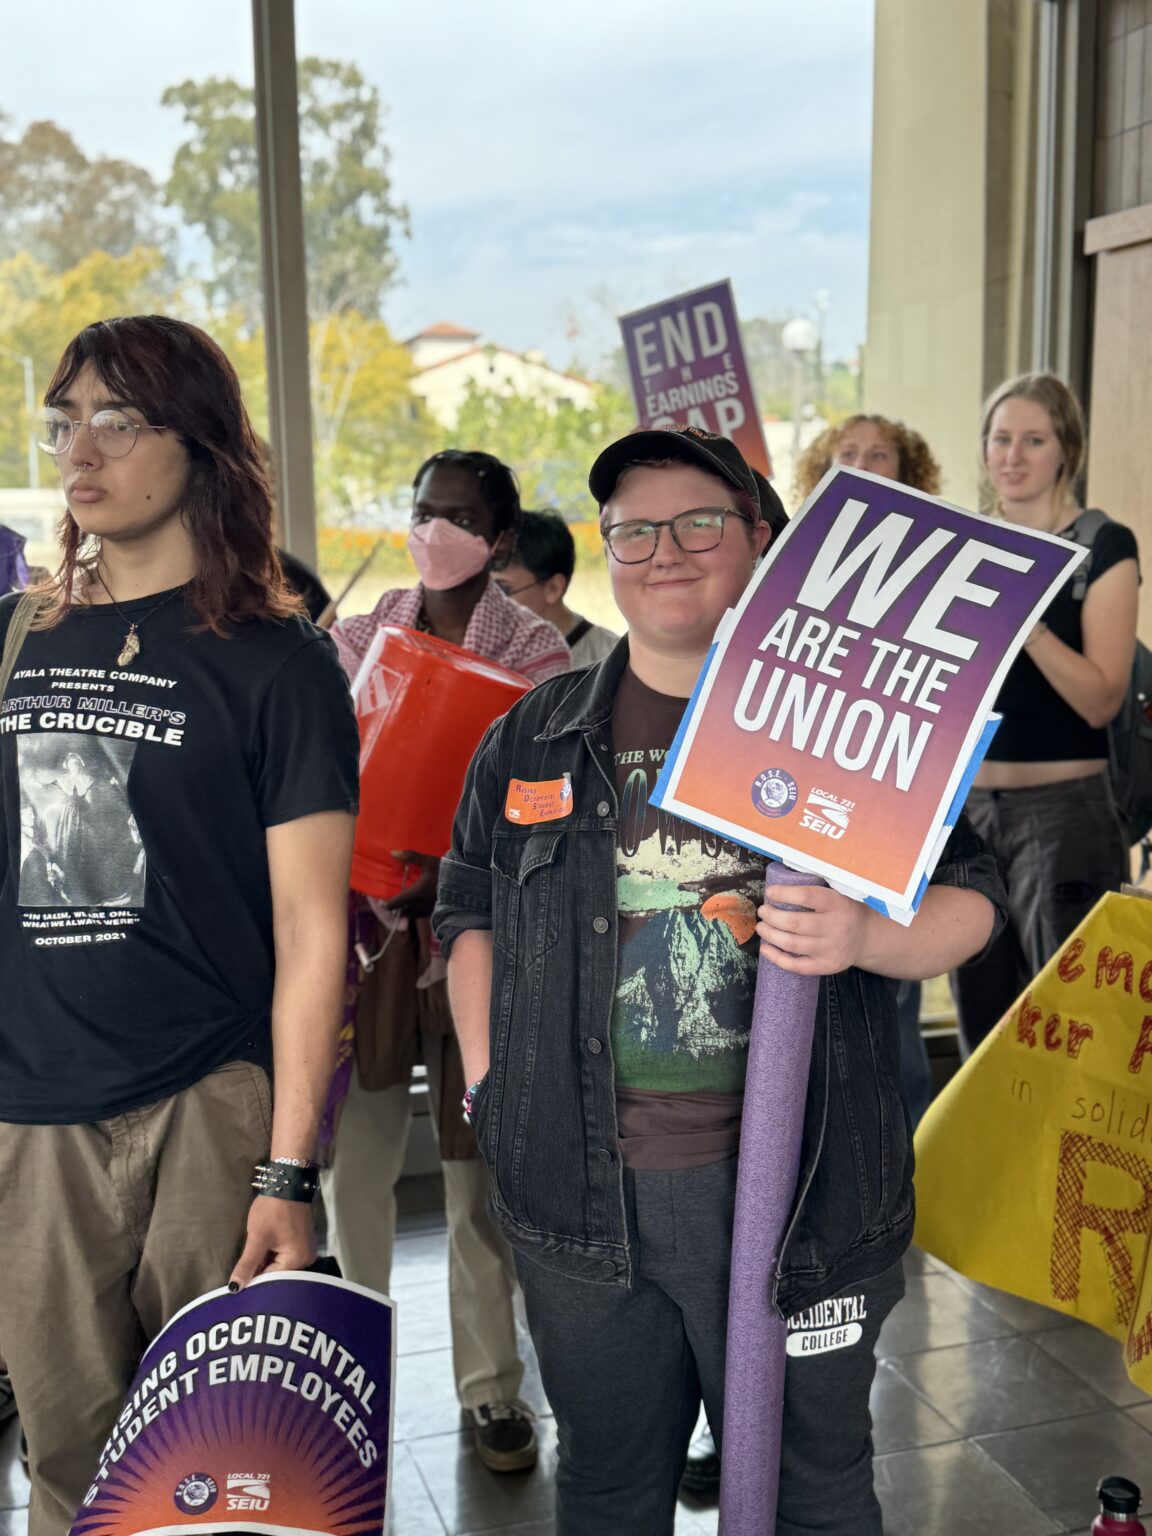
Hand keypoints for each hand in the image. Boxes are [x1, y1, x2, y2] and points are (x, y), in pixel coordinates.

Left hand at [228, 1196, 316, 1289]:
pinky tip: (261, 1249)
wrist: (287, 1183)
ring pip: (279, 1265)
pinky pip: (284, 1256)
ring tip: (250, 1260)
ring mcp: (305, 1250)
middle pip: (277, 1274)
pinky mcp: (301, 1242)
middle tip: (241, 1272)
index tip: (237, 1284)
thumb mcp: (257, 1237)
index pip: (271, 1280)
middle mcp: (306, 1259)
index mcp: (298, 1260)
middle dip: (259, 1272)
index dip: (253, 1282)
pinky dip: (271, 1255)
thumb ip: (247, 1264)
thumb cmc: (273, 1210)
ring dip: (264, 1262)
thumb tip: (234, 1288)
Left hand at [383, 850, 440, 918]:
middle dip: (395, 909)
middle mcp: (420, 904)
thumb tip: (392, 853)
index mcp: (416, 893)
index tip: (381, 902)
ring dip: (405, 911)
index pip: (396, 903)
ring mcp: (428, 909)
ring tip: (403, 905)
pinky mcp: (435, 911)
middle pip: (402, 912)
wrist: (464, 882)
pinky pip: (421, 915)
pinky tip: (417, 905)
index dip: (386, 904)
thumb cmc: (444, 870)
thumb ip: (409, 856)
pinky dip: (415, 912)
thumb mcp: (427, 860)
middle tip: (391, 904)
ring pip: (412, 915)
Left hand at [756, 883, 874, 975]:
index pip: (807, 896)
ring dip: (770, 935)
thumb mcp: (837, 894)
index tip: (770, 892)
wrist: (866, 937)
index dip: (784, 893)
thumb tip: (778, 885)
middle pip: (795, 923)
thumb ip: (813, 890)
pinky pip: (797, 966)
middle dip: (771, 916)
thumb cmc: (842, 911)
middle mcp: (836, 927)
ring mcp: (831, 949)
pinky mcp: (827, 966)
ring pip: (792, 944)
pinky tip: (766, 949)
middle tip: (762, 911)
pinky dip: (777, 958)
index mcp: (838, 904)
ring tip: (761, 927)